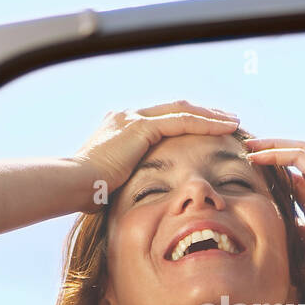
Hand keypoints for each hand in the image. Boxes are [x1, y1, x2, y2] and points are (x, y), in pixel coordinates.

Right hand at [70, 101, 240, 210]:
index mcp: (120, 128)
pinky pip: (182, 121)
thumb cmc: (87, 192)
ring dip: (210, 116)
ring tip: (232, 122)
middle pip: (174, 109)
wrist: (73, 184)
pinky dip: (205, 124)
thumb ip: (124, 180)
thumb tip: (127, 195)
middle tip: (226, 119)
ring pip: (182, 111)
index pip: (161, 120)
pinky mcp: (140, 127)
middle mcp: (126, 117)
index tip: (206, 130)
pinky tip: (225, 128)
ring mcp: (133, 119)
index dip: (186, 123)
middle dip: (203, 114)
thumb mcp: (110, 183)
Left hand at [244, 139, 304, 287]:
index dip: (271, 181)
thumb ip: (295, 241)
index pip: (291, 186)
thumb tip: (277, 236)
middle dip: (269, 156)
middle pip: (293, 164)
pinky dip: (276, 152)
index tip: (247, 180)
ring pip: (296, 152)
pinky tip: (257, 155)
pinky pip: (298, 156)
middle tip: (245, 155)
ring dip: (271, 146)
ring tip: (249, 146)